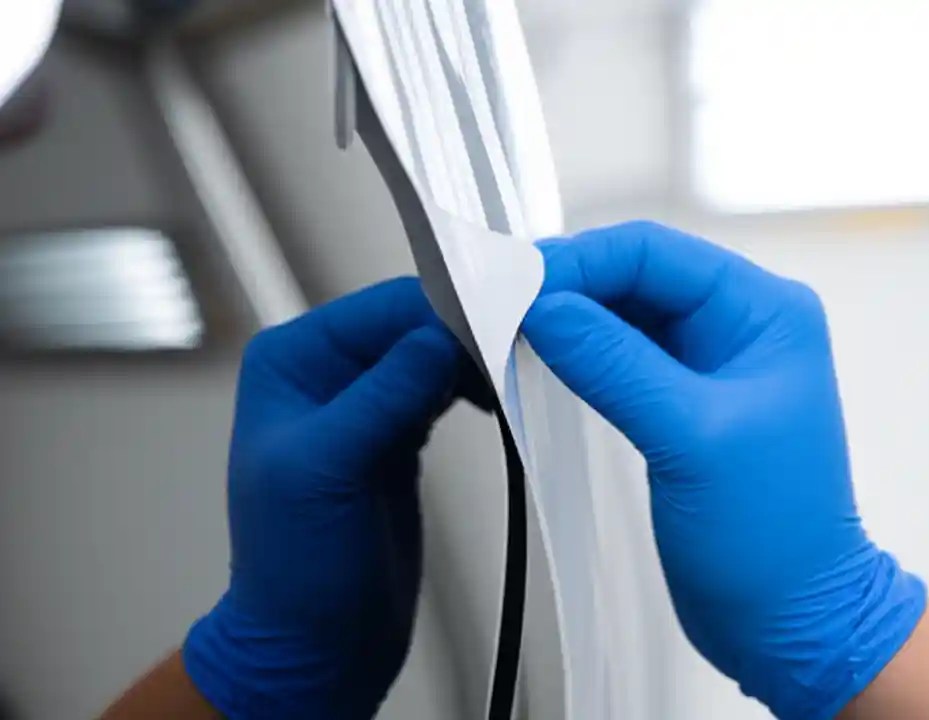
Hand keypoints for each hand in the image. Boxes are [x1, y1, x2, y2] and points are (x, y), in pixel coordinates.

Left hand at [184, 278, 473, 718]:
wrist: (314, 642)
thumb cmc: (292, 565)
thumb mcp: (326, 469)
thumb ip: (382, 397)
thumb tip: (441, 337)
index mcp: (293, 360)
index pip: (382, 308)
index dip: (444, 310)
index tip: (504, 321)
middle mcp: (328, 371)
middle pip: (416, 324)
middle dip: (468, 334)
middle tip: (523, 350)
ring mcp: (368, 402)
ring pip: (436, 354)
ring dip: (477, 362)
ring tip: (516, 377)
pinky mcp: (401, 435)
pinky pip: (446, 391)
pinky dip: (477, 390)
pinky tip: (502, 401)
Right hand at [522, 223, 926, 719]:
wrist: (790, 622)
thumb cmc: (774, 537)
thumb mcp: (690, 438)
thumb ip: (613, 364)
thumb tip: (545, 305)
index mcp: (766, 312)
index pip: (657, 253)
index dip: (582, 261)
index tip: (518, 283)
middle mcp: (741, 327)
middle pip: (637, 277)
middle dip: (569, 287)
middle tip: (499, 305)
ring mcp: (710, 367)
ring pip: (623, 317)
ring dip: (568, 322)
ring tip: (507, 331)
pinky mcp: (681, 406)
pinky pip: (620, 360)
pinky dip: (578, 358)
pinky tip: (538, 362)